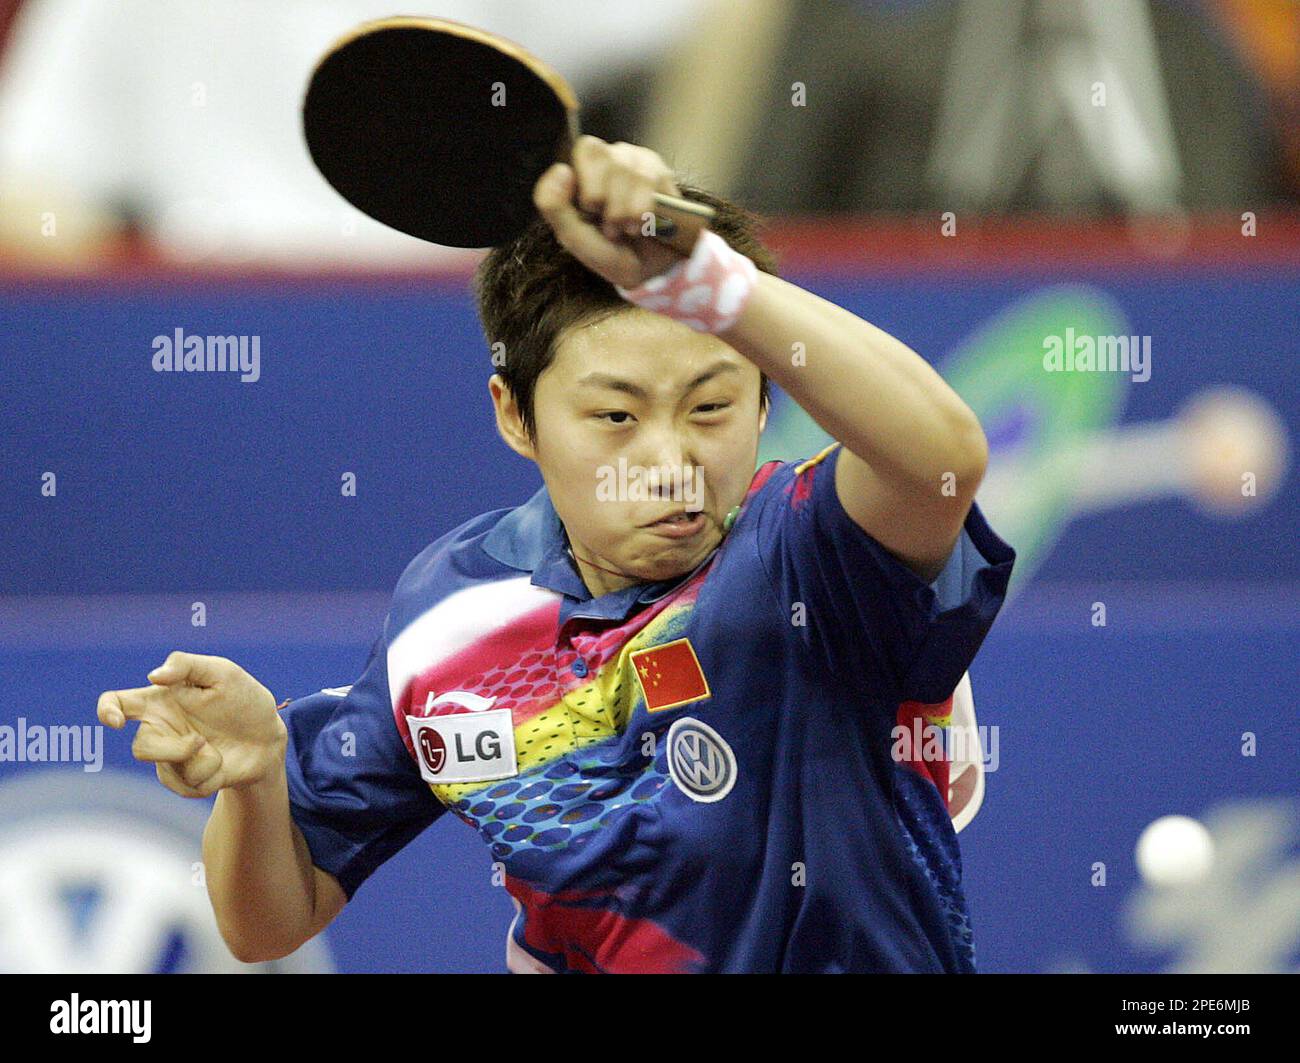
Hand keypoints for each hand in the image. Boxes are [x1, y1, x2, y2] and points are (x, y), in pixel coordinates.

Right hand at [97, 651, 285, 797]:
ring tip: (218, 749)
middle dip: (172, 750)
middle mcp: (160, 729)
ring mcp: (171, 758)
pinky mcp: (186, 781)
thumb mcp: (223, 672)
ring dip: (202, 762)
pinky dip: (212, 775)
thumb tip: (154, 675)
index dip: (107, 710)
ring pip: (168, 770)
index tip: (116, 721)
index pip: (117, 703)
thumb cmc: (243, 699)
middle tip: (200, 741)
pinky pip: (189, 786)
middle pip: (142, 748)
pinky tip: (223, 764)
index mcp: (160, 701)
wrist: (269, 736)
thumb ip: (188, 665)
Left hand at [533, 135, 685, 287]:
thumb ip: (553, 205)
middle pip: (609, 158)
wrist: (647, 273)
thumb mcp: (574, 236)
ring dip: (627, 210)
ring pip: (631, 172)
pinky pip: (652, 181)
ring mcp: (639, 163)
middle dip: (609, 200)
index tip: (593, 210)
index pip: (587, 150)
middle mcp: (613, 159)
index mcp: (586, 169)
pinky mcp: (662, 174)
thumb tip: (560, 169)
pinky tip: (643, 224)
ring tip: (628, 230)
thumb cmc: (608, 252)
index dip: (591, 181)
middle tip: (611, 226)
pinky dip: (644, 210)